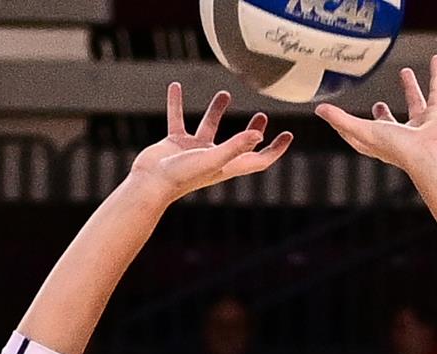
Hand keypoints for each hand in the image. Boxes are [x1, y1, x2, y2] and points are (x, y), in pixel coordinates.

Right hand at [129, 85, 291, 203]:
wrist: (149, 183)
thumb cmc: (182, 175)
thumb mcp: (212, 159)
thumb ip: (235, 146)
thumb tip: (260, 135)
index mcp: (227, 165)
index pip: (259, 159)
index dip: (275, 149)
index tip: (288, 135)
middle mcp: (213, 158)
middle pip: (239, 144)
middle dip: (252, 131)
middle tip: (262, 115)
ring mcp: (194, 150)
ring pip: (209, 127)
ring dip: (217, 111)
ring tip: (225, 94)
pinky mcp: (175, 143)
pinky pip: (178, 119)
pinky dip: (177, 103)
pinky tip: (176, 87)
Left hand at [315, 55, 436, 173]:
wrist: (430, 155)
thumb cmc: (398, 148)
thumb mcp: (362, 131)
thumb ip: (341, 119)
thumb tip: (319, 110)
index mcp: (378, 141)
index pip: (357, 133)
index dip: (347, 126)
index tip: (338, 119)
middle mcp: (399, 135)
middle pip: (388, 123)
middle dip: (382, 114)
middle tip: (378, 105)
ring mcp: (419, 126)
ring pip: (414, 103)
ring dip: (409, 88)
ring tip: (404, 73)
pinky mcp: (435, 116)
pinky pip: (436, 91)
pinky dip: (436, 75)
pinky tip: (436, 61)